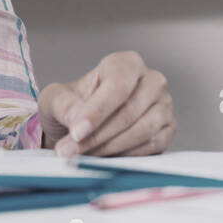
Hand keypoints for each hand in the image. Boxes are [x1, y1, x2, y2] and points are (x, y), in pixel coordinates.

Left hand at [38, 51, 175, 156]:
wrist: (83, 126)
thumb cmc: (72, 107)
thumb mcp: (55, 99)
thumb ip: (64, 104)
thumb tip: (78, 119)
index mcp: (126, 64)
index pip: (117, 86)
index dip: (97, 111)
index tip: (76, 132)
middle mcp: (151, 80)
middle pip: (128, 112)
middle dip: (97, 137)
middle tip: (70, 152)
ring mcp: (163, 104)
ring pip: (142, 131)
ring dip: (110, 148)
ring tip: (83, 157)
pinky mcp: (168, 129)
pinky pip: (152, 146)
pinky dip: (127, 155)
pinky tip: (105, 158)